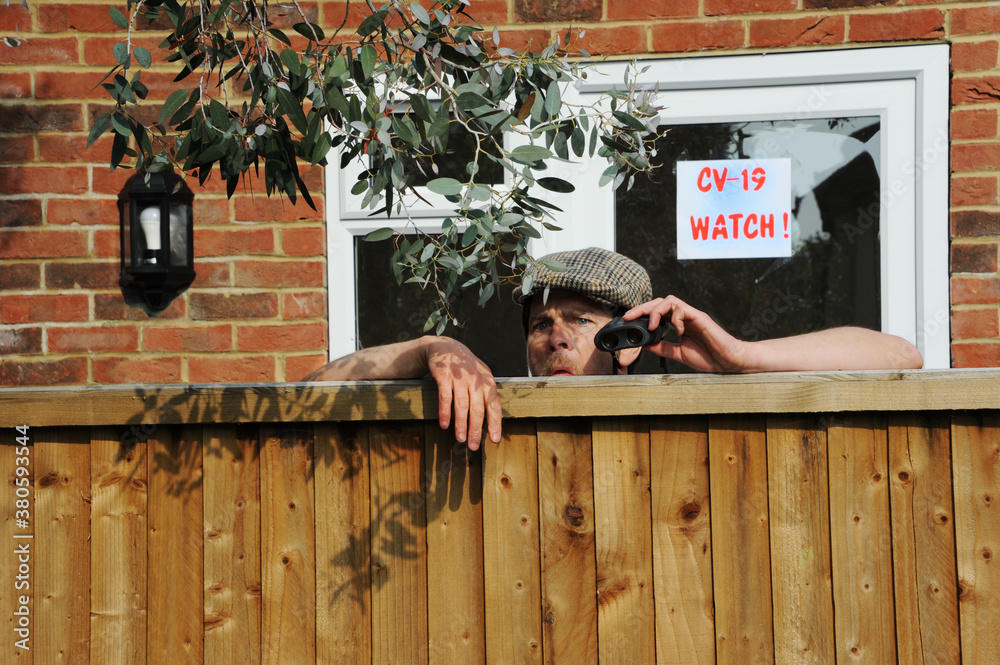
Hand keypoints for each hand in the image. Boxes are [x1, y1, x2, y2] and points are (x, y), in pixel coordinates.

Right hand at [423, 337, 502, 449]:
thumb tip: (493, 422)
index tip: (493, 440)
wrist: (445, 347)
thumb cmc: (466, 367)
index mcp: (487, 381)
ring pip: (462, 404)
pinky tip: (444, 424)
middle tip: (473, 445)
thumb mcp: (480, 376)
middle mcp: (475, 379)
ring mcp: (459, 376)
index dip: (495, 423)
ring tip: (460, 438)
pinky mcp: (444, 375)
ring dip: (461, 423)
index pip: (494, 405)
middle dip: (476, 429)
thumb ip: (486, 395)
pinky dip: (445, 412)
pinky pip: (445, 397)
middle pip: (478, 408)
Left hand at [621, 296, 749, 372]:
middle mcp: (684, 317)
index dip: (641, 314)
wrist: (727, 362)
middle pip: (659, 302)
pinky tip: (677, 331)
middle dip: (642, 308)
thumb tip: (645, 344)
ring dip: (656, 311)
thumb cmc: (708, 357)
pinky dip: (675, 318)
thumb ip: (663, 347)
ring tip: (653, 326)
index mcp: (678, 324)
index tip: (627, 321)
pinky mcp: (700, 317)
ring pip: (669, 300)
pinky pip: (682, 308)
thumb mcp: (679, 353)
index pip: (656, 311)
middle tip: (629, 317)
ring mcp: (692, 315)